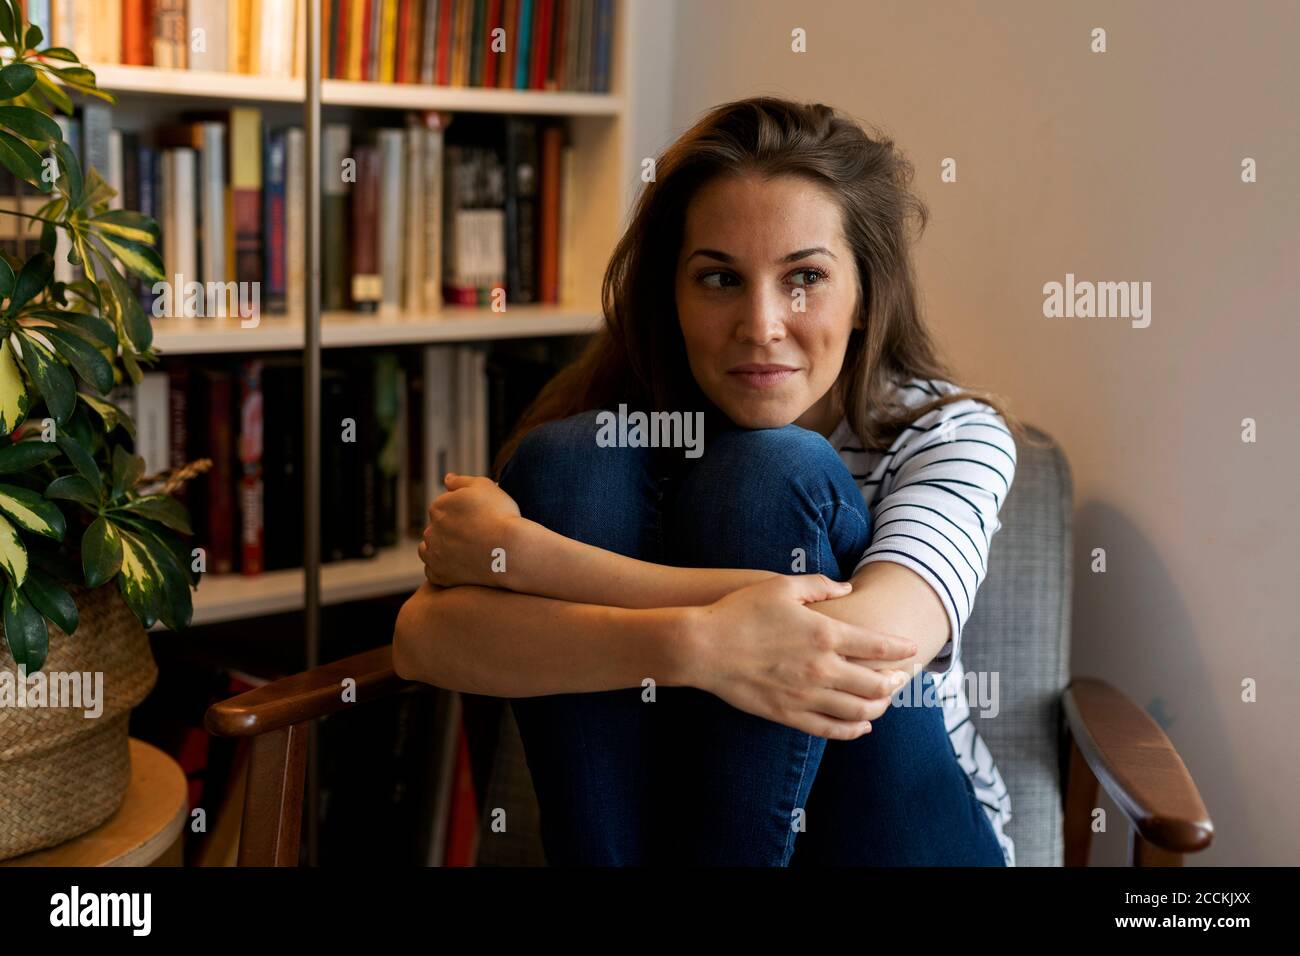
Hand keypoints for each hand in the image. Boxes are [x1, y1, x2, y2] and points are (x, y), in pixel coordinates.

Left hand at [419, 473, 521, 588]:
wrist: (510, 551)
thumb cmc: (500, 515)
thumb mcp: (484, 486)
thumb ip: (461, 481)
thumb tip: (447, 479)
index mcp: (438, 507)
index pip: (444, 507)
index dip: (462, 513)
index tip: (478, 518)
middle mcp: (430, 530)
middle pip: (437, 529)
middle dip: (450, 531)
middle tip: (475, 536)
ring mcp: (434, 555)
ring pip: (431, 550)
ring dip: (442, 549)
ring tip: (466, 552)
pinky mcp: (439, 576)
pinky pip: (435, 571)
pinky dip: (444, 569)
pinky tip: (460, 567)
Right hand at [689, 575, 918, 739]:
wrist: (704, 647)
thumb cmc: (740, 611)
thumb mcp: (781, 586)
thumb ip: (820, 586)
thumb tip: (847, 589)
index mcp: (825, 634)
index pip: (878, 646)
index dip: (900, 649)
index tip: (912, 649)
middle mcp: (822, 668)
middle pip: (875, 682)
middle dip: (895, 680)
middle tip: (902, 676)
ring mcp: (806, 694)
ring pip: (858, 710)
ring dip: (879, 707)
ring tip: (885, 700)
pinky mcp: (788, 714)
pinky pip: (830, 729)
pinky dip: (852, 730)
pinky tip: (861, 726)